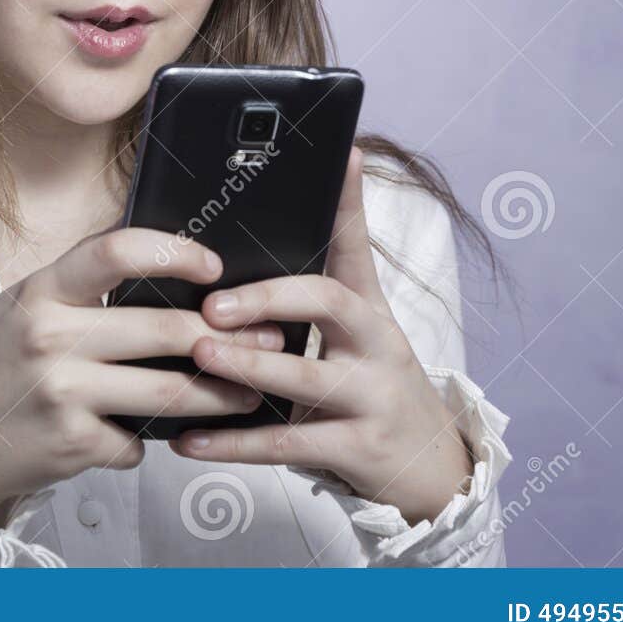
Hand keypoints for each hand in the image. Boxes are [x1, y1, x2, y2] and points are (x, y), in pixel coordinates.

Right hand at [0, 228, 282, 520]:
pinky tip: (151, 434)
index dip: (176, 253)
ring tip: (247, 391)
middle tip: (265, 340)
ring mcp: (63, 393)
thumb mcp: (24, 307)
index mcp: (41, 291)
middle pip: (165, 330)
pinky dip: (150, 440)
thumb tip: (168, 277)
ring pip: (171, 391)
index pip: (116, 252)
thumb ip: (82, 289)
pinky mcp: (73, 443)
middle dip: (228, 337)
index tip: (213, 266)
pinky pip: (139, 441)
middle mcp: (50, 337)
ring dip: (221, 395)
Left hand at [171, 146, 473, 524]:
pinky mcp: (358, 450)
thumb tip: (299, 209)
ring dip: (247, 365)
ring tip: (199, 354)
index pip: (354, 244)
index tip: (338, 153)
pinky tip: (189, 439)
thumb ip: (327, 278)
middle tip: (212, 303)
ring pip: (305, 377)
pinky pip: (288, 444)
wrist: (432, 468)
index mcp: (369, 309)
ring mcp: (370, 397)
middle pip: (327, 303)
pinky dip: (235, 442)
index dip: (346, 200)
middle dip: (268, 297)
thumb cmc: (376, 385)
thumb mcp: (362, 329)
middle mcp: (376, 345)